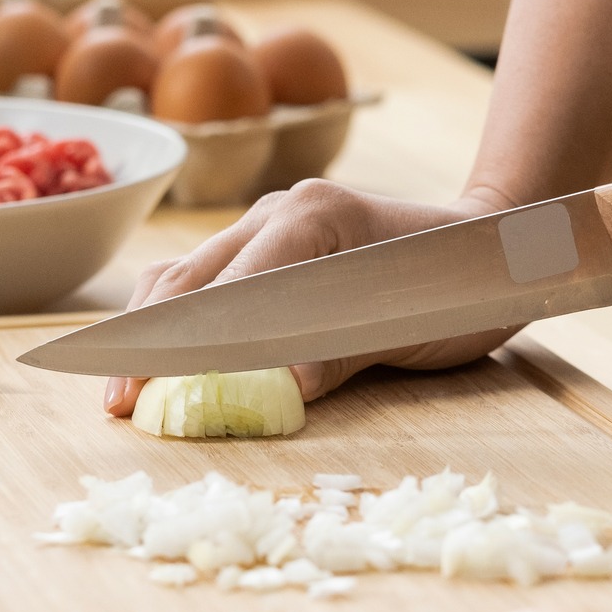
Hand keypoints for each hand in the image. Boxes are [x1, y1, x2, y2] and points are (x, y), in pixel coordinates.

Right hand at [103, 181, 519, 415]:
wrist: (494, 242)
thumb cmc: (460, 282)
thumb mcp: (407, 324)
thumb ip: (336, 354)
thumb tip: (273, 391)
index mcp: (310, 218)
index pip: (227, 288)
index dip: (183, 344)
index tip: (145, 389)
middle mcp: (278, 209)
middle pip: (189, 277)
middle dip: (147, 342)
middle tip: (117, 402)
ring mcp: (270, 220)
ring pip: (187, 273)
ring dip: (152, 331)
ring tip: (124, 388)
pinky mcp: (270, 241)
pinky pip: (209, 276)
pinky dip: (177, 318)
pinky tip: (159, 358)